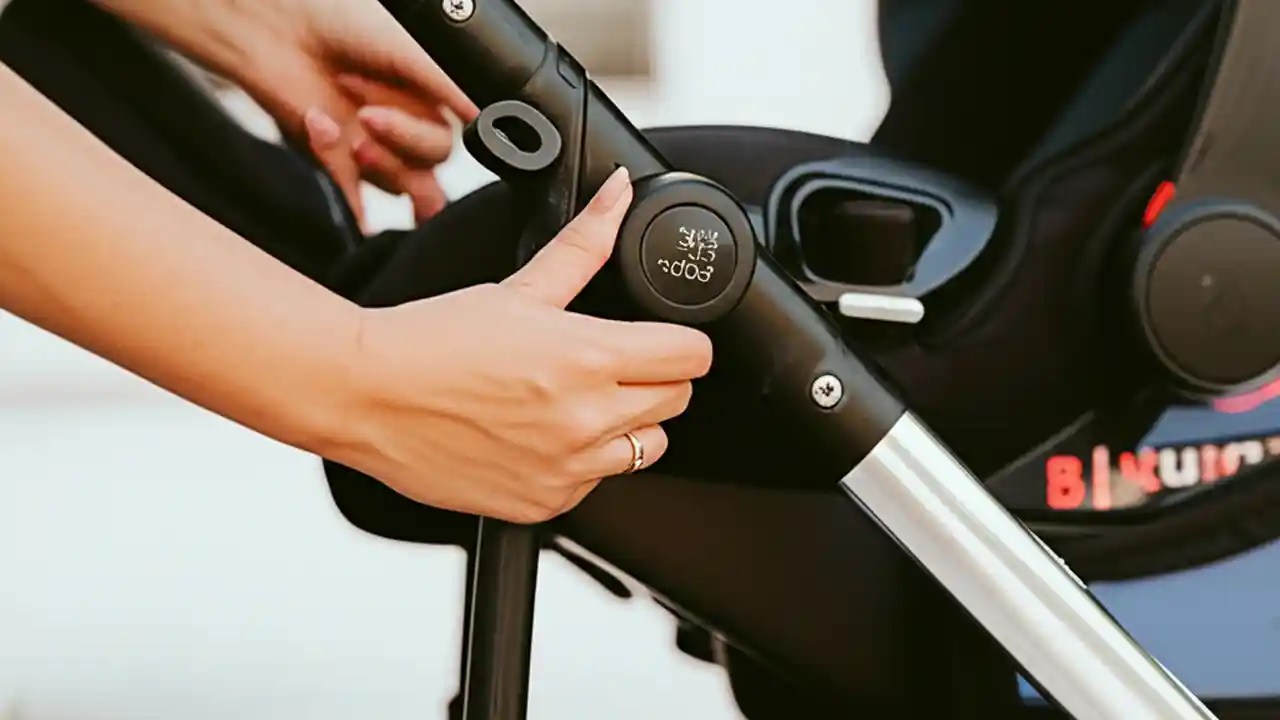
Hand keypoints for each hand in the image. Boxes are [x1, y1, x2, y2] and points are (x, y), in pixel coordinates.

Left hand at [97, 0, 477, 225]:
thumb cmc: (339, 22)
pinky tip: (349, 195)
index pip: (450, 144)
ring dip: (374, 162)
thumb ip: (451, 85)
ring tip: (338, 127)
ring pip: (398, 186)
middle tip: (366, 117)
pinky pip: (358, 201)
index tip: (387, 109)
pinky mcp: (337, 164)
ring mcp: (372, 149)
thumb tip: (488, 115)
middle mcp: (405, 127)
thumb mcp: (409, 49)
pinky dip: (356, 207)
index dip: (420, 133)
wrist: (274, 26)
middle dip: (399, 144)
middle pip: (429, 168)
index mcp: (427, 100)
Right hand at [324, 169, 714, 522]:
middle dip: (654, 379)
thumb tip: (617, 195)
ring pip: (647, 449)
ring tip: (578, 402)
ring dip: (628, 425)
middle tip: (609, 365)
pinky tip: (543, 436)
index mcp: (589, 358)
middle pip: (677, 401)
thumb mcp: (520, 288)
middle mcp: (586, 419)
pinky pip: (595, 484)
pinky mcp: (543, 504)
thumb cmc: (433, 341)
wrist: (366, 396)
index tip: (660, 340)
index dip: (680, 342)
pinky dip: (581, 463)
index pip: (691, 356)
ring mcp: (567, 468)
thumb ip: (584, 245)